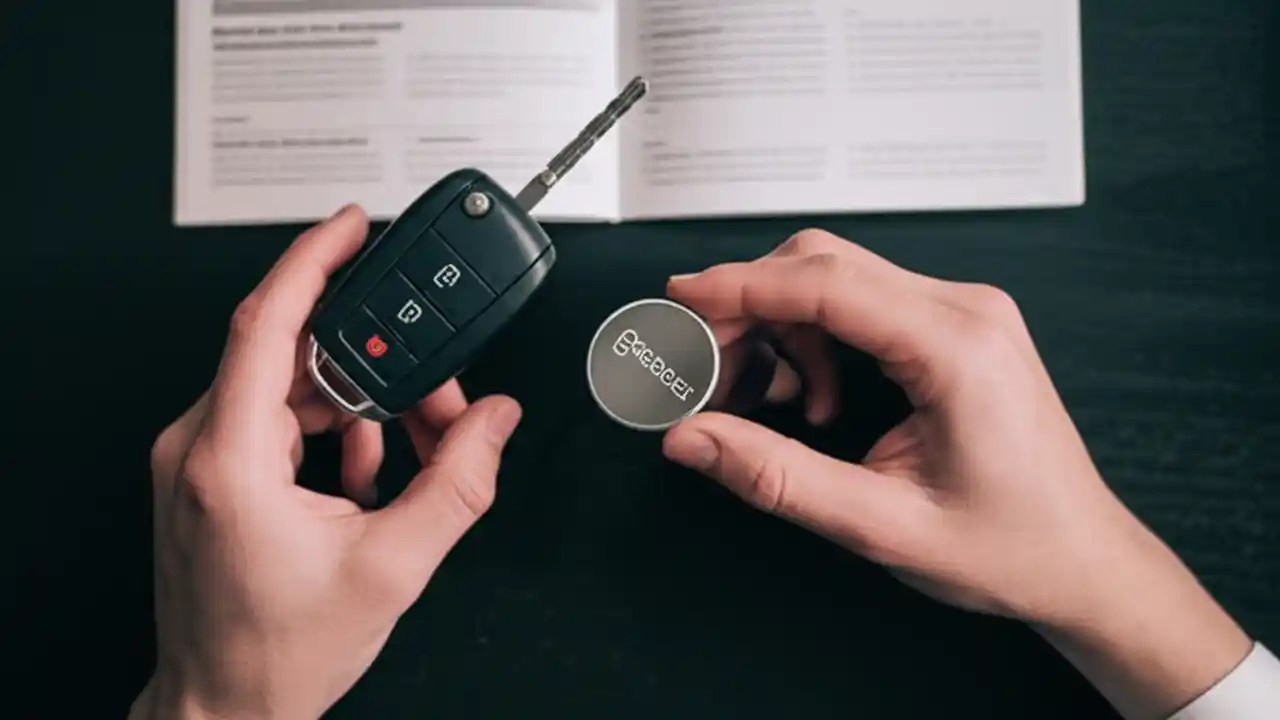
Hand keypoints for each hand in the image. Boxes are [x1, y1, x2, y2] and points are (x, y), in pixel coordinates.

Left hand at [131, 205, 521, 719]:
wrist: (225, 707)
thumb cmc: (277, 653)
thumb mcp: (394, 568)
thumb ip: (459, 483)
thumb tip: (495, 424)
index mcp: (231, 460)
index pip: (267, 324)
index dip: (313, 261)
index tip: (350, 225)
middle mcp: (200, 447)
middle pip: (296, 354)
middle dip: (377, 360)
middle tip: (435, 385)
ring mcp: (198, 458)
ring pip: (290, 385)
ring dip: (360, 401)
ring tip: (411, 441)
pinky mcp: (207, 472)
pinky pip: (276, 416)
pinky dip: (333, 428)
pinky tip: (367, 470)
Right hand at [661, 229, 1251, 719]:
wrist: (1082, 561)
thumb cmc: (1006, 548)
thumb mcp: (880, 524)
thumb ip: (776, 476)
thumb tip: (688, 438)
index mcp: (958, 347)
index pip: (826, 284)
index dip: (740, 286)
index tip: (676, 298)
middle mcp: (965, 310)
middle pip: (824, 266)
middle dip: (749, 310)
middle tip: (701, 372)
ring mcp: (964, 313)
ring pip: (836, 282)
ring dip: (780, 332)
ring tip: (762, 405)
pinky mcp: (954, 328)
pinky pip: (860, 307)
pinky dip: (813, 343)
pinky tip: (813, 405)